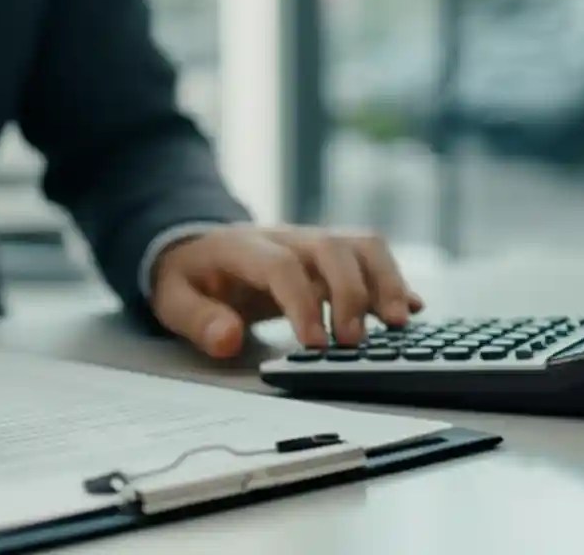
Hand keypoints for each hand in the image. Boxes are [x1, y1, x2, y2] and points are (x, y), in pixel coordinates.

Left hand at [149, 225, 422, 356]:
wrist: (197, 249)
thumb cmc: (190, 278)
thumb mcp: (173, 299)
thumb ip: (198, 319)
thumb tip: (227, 338)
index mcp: (242, 247)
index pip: (281, 265)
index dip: (302, 302)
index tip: (315, 344)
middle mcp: (285, 237)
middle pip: (331, 248)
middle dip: (350, 293)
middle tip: (353, 341)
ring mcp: (311, 242)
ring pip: (361, 245)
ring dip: (385, 281)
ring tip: (396, 323)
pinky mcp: (331, 256)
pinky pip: (371, 257)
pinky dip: (394, 281)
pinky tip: (410, 309)